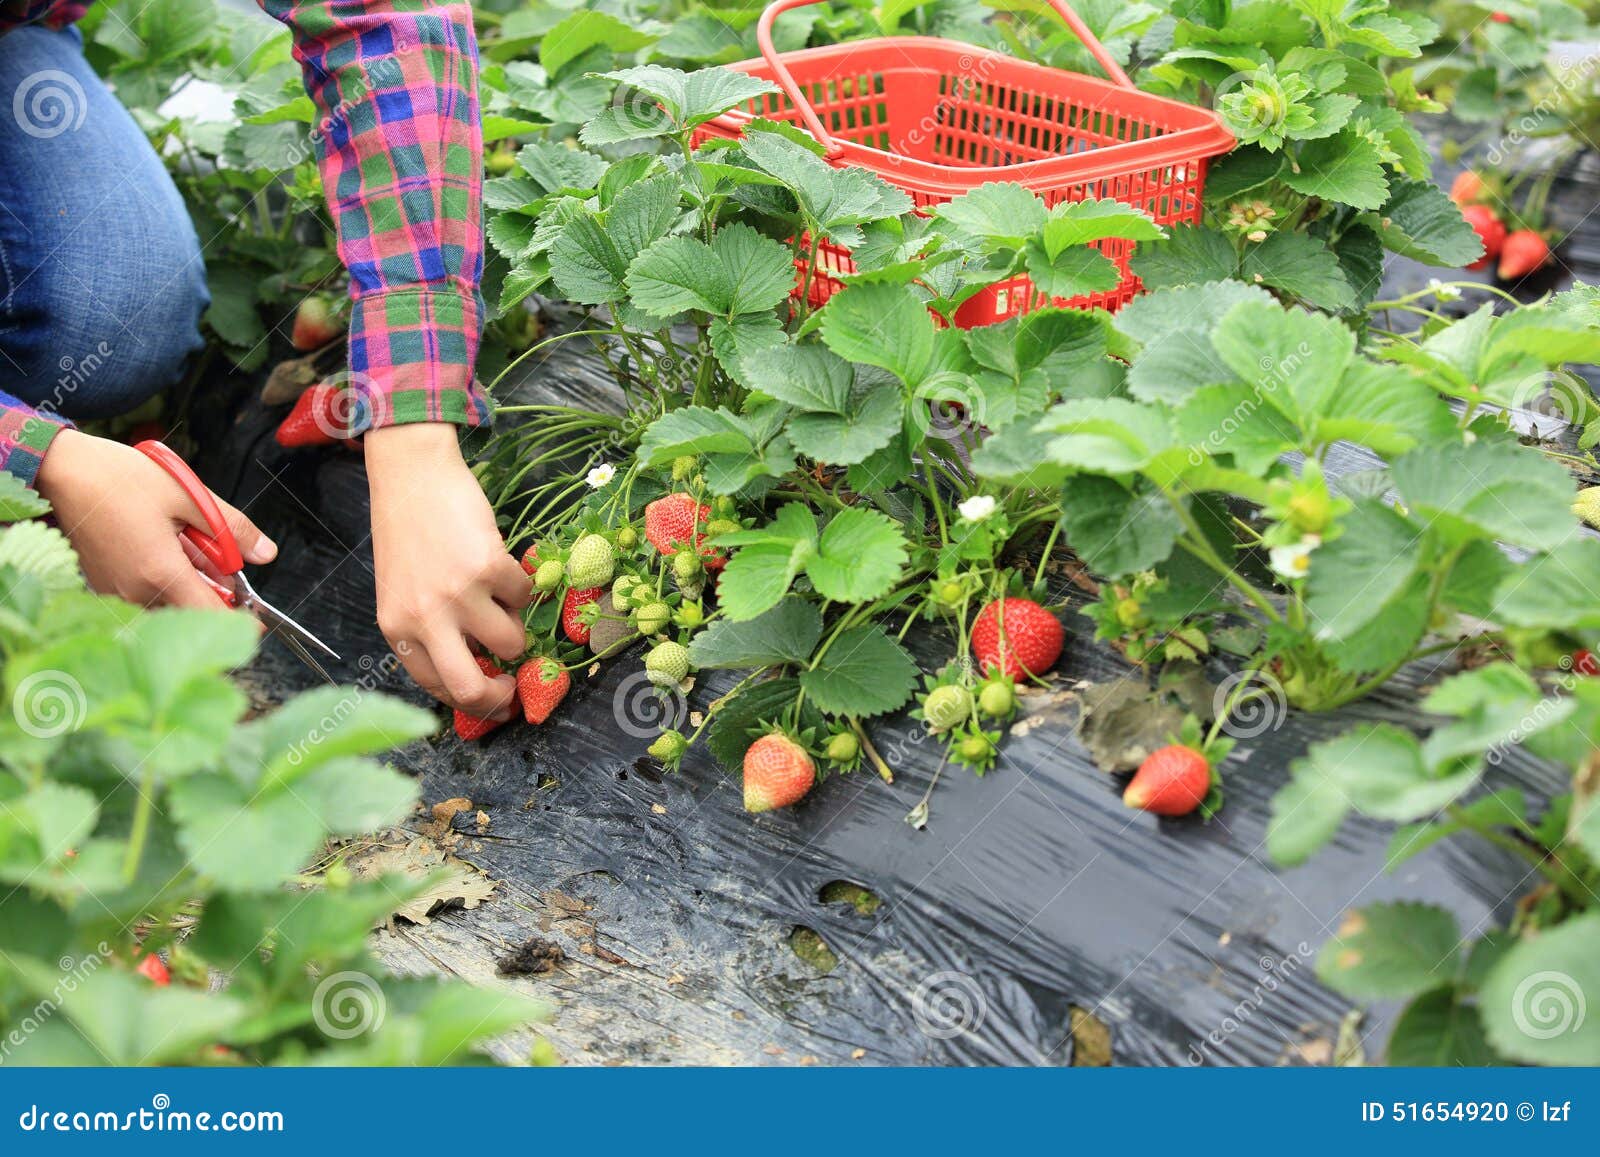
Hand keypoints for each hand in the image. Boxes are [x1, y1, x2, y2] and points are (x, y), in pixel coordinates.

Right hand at [35, 429, 276, 606]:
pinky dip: (163, 577)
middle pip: (190, 610)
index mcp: (160, 573)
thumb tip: (266, 553)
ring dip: (188, 582)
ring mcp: (115, 591)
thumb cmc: (121, 479)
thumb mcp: (189, 495)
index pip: (210, 616)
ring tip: (184, 540)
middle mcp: (134, 591)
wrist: (63, 469)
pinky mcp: (103, 585)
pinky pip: (145, 593)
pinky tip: (163, 544)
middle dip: (214, 591)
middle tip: (218, 557)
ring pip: (168, 602)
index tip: (257, 617)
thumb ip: (232, 528)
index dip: (239, 619)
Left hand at [365, 423, 529, 719]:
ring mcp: (457, 594)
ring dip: (515, 626)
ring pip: (510, 642)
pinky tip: (501, 568)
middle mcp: (423, 618)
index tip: (495, 699)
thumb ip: (429, 631)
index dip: (473, 701)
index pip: (437, 688)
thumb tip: (479, 666)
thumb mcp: (403, 592)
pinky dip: (521, 587)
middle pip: (470, 688)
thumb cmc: (407, 534)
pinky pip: (523, 597)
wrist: (411, 476)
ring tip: (501, 602)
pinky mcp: (488, 567)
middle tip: (514, 686)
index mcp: (397, 630)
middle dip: (500, 698)